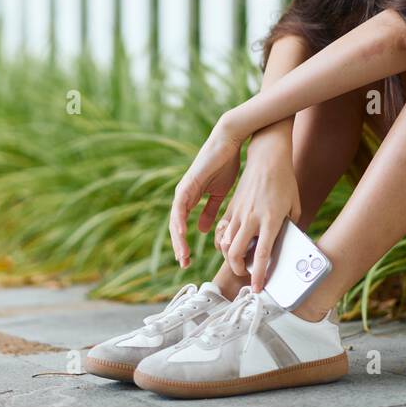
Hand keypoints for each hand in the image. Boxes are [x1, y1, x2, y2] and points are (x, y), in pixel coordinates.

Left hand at [169, 114, 244, 267]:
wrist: (230, 143)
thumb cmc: (227, 164)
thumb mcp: (220, 194)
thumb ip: (210, 211)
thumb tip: (202, 230)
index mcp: (192, 198)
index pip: (184, 226)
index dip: (185, 243)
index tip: (188, 259)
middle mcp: (184, 195)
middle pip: (177, 226)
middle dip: (179, 246)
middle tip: (183, 263)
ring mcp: (183, 189)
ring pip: (176, 219)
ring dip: (178, 238)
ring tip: (182, 255)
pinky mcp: (187, 183)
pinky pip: (180, 206)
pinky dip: (180, 220)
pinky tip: (182, 233)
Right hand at [216, 127, 300, 291]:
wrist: (267, 159)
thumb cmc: (285, 182)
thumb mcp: (294, 206)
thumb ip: (290, 227)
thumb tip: (285, 244)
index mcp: (271, 220)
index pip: (263, 255)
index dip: (259, 275)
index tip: (258, 288)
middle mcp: (252, 218)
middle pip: (236, 253)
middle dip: (238, 269)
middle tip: (245, 273)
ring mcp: (239, 212)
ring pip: (225, 243)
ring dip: (229, 257)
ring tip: (239, 261)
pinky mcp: (231, 206)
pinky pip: (221, 230)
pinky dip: (223, 242)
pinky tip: (230, 245)